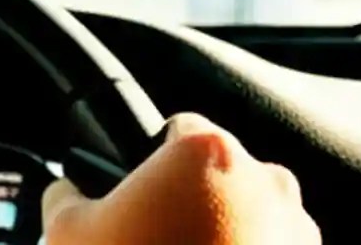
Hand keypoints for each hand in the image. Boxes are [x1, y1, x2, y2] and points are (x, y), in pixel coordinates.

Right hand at [42, 113, 319, 244]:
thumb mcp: (68, 234)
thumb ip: (63, 197)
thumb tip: (64, 191)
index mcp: (208, 153)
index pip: (179, 127)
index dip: (152, 158)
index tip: (141, 192)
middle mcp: (265, 182)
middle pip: (223, 171)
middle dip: (195, 199)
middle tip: (159, 238)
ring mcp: (297, 231)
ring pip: (255, 215)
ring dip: (228, 233)